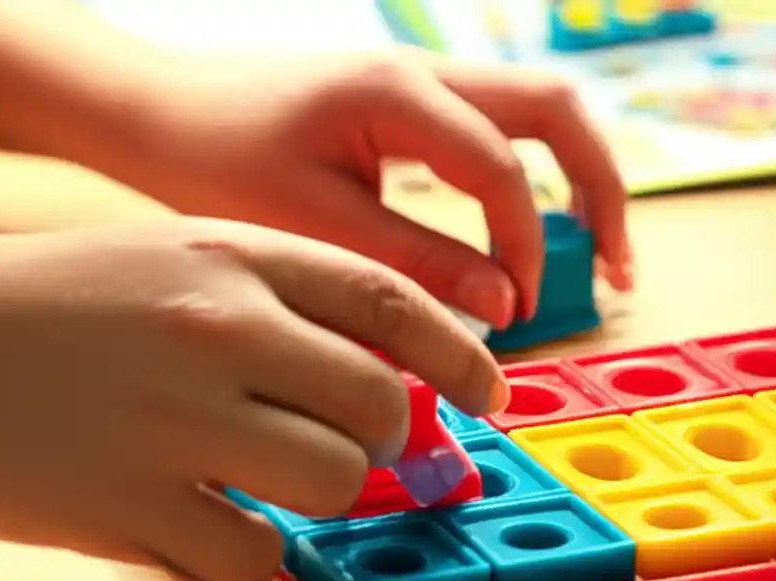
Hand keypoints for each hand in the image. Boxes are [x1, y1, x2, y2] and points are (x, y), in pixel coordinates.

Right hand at [0, 218, 504, 580]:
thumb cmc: (29, 306)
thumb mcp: (159, 264)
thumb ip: (268, 307)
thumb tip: (374, 377)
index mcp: (228, 256)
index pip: (390, 303)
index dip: (461, 354)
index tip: (489, 393)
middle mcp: (218, 328)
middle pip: (380, 404)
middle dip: (387, 440)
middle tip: (358, 451)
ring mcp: (180, 417)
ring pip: (336, 481)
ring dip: (320, 496)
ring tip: (258, 480)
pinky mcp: (136, 505)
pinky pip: (257, 552)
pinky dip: (247, 551)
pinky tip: (197, 520)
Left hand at [106, 49, 631, 328]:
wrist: (158, 111)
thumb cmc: (215, 162)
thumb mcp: (313, 225)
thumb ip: (413, 261)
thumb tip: (504, 301)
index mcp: (398, 93)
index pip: (503, 169)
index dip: (524, 247)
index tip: (515, 313)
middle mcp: (423, 71)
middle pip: (559, 108)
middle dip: (601, 186)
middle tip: (617, 265)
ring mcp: (421, 79)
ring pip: (539, 110)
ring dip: (577, 174)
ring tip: (598, 250)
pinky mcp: (410, 102)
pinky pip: (500, 127)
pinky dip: (532, 175)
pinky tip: (525, 228)